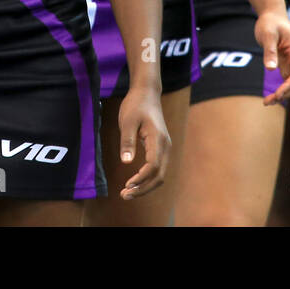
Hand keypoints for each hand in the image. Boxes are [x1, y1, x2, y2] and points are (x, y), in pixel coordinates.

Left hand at [116, 83, 169, 198]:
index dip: (141, 179)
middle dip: (143, 189)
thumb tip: (126, 162)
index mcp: (158, 139)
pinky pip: (157, 168)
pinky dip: (147, 179)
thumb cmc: (135, 105)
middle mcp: (165, 146)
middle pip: (159, 175)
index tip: (126, 185)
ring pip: (160, 174)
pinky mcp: (160, 148)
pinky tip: (134, 182)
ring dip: (145, 186)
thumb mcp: (127, 121)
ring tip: (127, 192)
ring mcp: (165, 148)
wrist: (146, 93)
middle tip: (124, 195)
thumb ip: (127, 141)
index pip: (153, 166)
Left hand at [254, 9, 289, 103]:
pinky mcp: (287, 64)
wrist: (272, 15)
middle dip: (285, 94)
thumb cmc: (270, 22)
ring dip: (283, 94)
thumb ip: (270, 51)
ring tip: (266, 102)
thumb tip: (271, 69)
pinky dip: (280, 90)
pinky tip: (270, 96)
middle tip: (267, 101)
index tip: (277, 95)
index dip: (288, 87)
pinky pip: (286, 81)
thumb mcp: (268, 34)